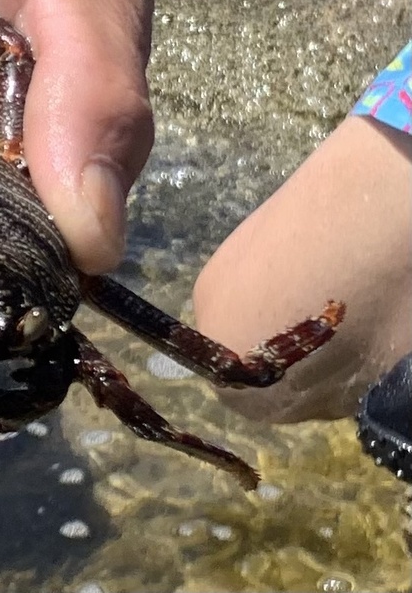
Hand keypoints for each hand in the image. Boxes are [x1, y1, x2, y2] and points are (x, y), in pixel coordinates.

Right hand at [193, 116, 411, 421]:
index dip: (323, 391)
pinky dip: (285, 280)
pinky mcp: (228, 245)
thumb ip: (345, 397)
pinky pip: (254, 283)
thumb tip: (335, 387)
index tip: (360, 364)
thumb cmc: (388, 298)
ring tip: (344, 285)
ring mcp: (215, 286)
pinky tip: (329, 256)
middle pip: (258, 366)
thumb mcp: (383, 376)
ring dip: (289, 315)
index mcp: (245, 387)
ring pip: (254, 320)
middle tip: (355, 327)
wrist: (380, 191)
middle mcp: (213, 339)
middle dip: (301, 356)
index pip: (279, 409)